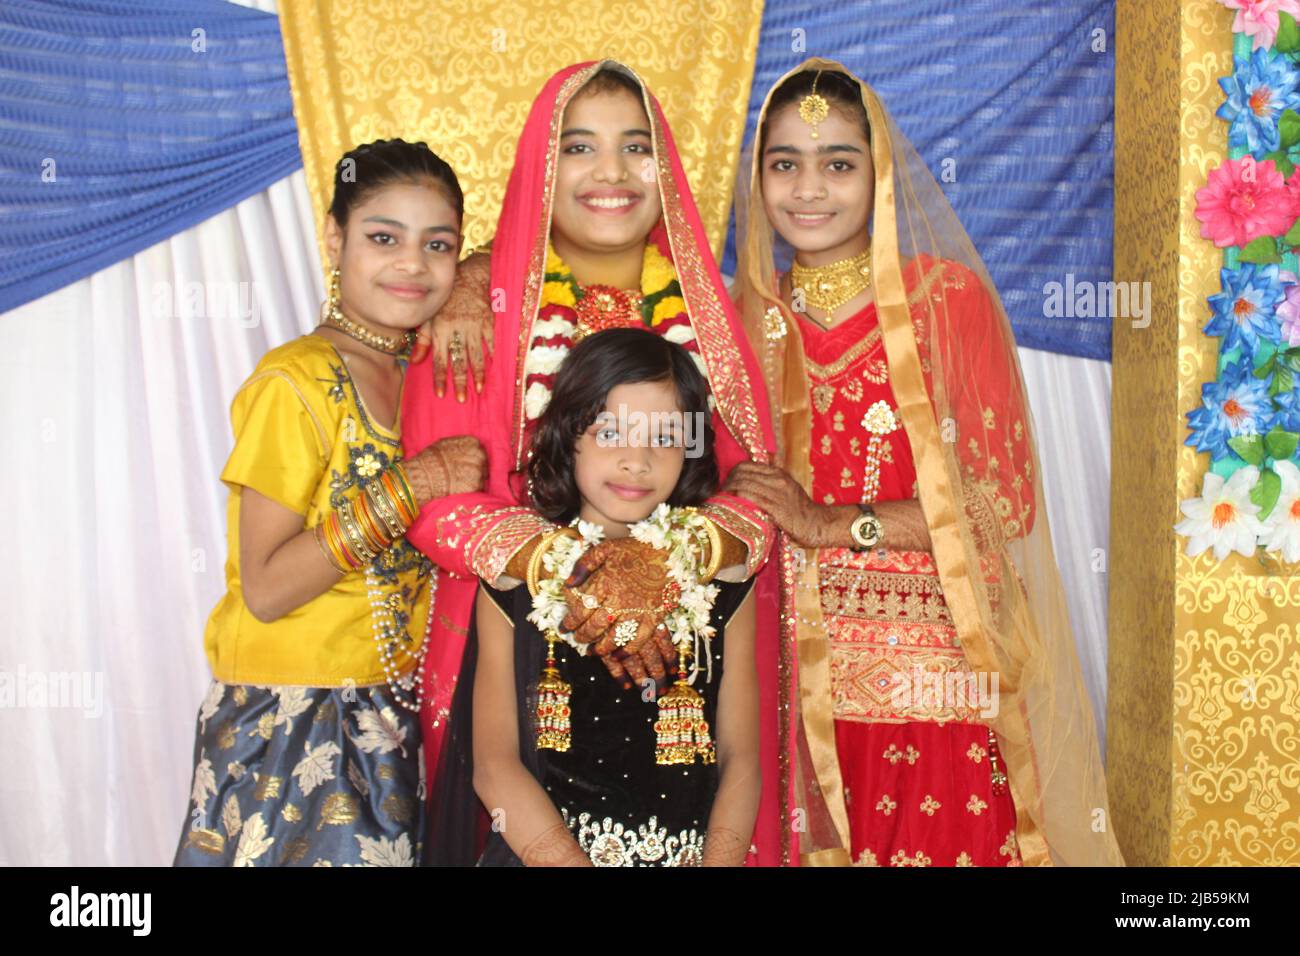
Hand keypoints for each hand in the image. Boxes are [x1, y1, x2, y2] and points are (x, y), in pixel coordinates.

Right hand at [405, 435, 485, 505]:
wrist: (424, 476)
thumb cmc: (430, 459)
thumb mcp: (445, 444)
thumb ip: (460, 446)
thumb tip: (465, 450)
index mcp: (472, 443)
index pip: (479, 450)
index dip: (472, 458)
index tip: (466, 463)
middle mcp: (479, 455)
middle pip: (483, 463)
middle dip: (475, 468)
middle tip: (463, 474)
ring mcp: (478, 471)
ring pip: (482, 476)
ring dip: (474, 480)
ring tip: (459, 482)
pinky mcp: (476, 486)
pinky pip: (478, 488)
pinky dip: (472, 490)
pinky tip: (460, 489)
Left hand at [416, 251, 492, 401]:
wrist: (468, 277)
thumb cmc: (446, 299)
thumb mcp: (430, 315)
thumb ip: (423, 339)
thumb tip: (413, 361)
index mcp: (440, 329)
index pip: (439, 358)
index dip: (439, 377)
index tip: (441, 393)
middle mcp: (457, 329)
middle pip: (459, 359)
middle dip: (459, 381)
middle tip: (460, 399)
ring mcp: (474, 325)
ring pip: (476, 354)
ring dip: (478, 373)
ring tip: (480, 389)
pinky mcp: (488, 322)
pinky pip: (491, 342)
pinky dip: (493, 356)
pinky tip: (494, 369)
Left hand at [560, 539, 678, 688]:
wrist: (669, 550)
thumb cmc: (634, 548)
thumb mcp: (605, 548)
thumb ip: (584, 564)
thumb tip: (568, 584)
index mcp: (606, 581)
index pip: (582, 608)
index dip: (570, 622)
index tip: (563, 628)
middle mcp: (620, 598)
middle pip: (596, 625)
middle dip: (583, 636)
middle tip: (577, 640)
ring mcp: (639, 609)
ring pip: (615, 636)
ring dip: (602, 648)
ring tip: (593, 651)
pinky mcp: (655, 616)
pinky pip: (640, 639)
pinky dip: (628, 650)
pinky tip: (619, 655)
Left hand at [723, 462, 840, 546]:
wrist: (816, 523)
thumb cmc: (799, 509)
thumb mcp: (787, 487)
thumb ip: (772, 480)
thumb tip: (755, 474)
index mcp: (778, 473)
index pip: (746, 465)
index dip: (732, 473)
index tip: (726, 484)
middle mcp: (777, 479)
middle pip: (742, 472)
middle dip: (727, 481)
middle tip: (721, 492)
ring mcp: (776, 492)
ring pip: (744, 483)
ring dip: (729, 490)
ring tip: (723, 499)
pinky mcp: (776, 507)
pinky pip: (751, 496)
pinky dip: (738, 497)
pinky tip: (731, 503)